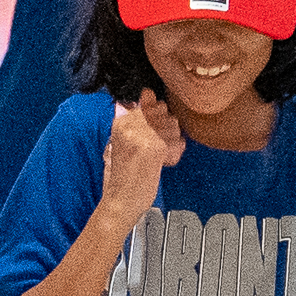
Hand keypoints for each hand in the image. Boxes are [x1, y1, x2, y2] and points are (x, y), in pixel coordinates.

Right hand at [102, 94, 184, 212]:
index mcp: (119, 121)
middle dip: (166, 128)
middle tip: (155, 147)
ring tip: (158, 157)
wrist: (119, 201)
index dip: (157, 117)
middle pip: (163, 110)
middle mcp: (128, 125)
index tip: (152, 133)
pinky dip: (174, 153)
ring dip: (171, 142)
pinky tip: (163, 162)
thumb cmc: (123, 176)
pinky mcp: (154, 148)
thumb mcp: (122, 142)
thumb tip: (147, 94)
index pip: (148, 100)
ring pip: (173, 125)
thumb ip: (135, 119)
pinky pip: (176, 141)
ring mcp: (141, 135)